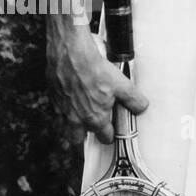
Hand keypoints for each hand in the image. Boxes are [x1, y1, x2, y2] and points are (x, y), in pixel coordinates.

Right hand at [46, 22, 147, 143]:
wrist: (71, 56)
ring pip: (64, 130)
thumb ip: (133, 99)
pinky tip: (68, 106)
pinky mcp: (53, 100)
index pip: (105, 136)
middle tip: (94, 128)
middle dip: (86, 136)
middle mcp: (76, 120)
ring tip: (79, 122)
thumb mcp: (122, 84)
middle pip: (79, 139)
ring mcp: (62, 111)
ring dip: (71, 129)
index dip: (110, 135)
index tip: (112, 133)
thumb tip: (142, 108)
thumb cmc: (95, 70)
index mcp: (95, 118)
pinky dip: (61, 115)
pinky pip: (55, 116)